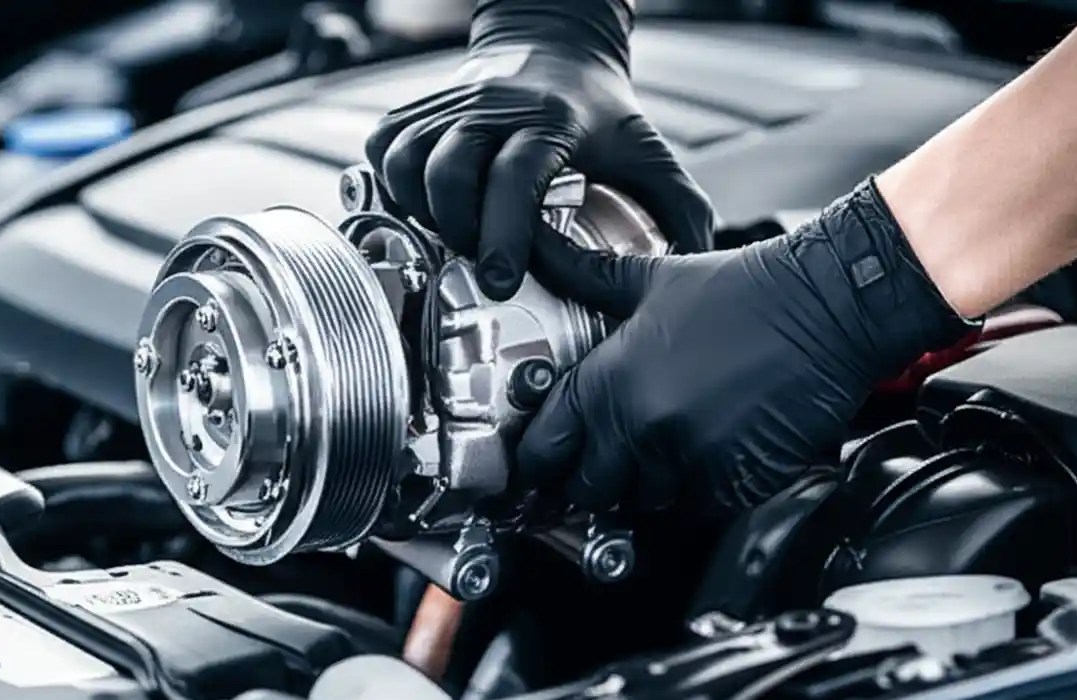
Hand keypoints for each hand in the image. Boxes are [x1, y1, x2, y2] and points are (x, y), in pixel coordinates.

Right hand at [365, 0, 713, 300]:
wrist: (555, 44)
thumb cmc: (599, 111)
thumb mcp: (649, 152)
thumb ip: (680, 212)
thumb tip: (691, 273)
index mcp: (551, 121)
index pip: (514, 174)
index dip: (503, 231)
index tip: (501, 278)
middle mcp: (493, 107)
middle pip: (448, 169)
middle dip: (456, 229)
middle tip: (477, 264)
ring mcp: (450, 104)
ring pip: (407, 160)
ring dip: (419, 210)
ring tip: (450, 237)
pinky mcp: (419, 107)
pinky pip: (385, 148)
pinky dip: (391, 184)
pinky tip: (421, 208)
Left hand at [519, 179, 970, 513]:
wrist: (829, 306)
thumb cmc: (744, 290)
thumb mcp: (651, 278)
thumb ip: (584, 274)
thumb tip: (539, 244)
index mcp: (609, 381)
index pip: (543, 450)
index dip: (541, 457)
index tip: (549, 458)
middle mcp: (643, 428)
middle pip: (588, 489)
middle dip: (595, 477)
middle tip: (614, 455)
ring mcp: (691, 461)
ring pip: (644, 503)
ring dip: (650, 483)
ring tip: (674, 441)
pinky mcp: (739, 484)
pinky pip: (698, 509)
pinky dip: (699, 491)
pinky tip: (714, 449)